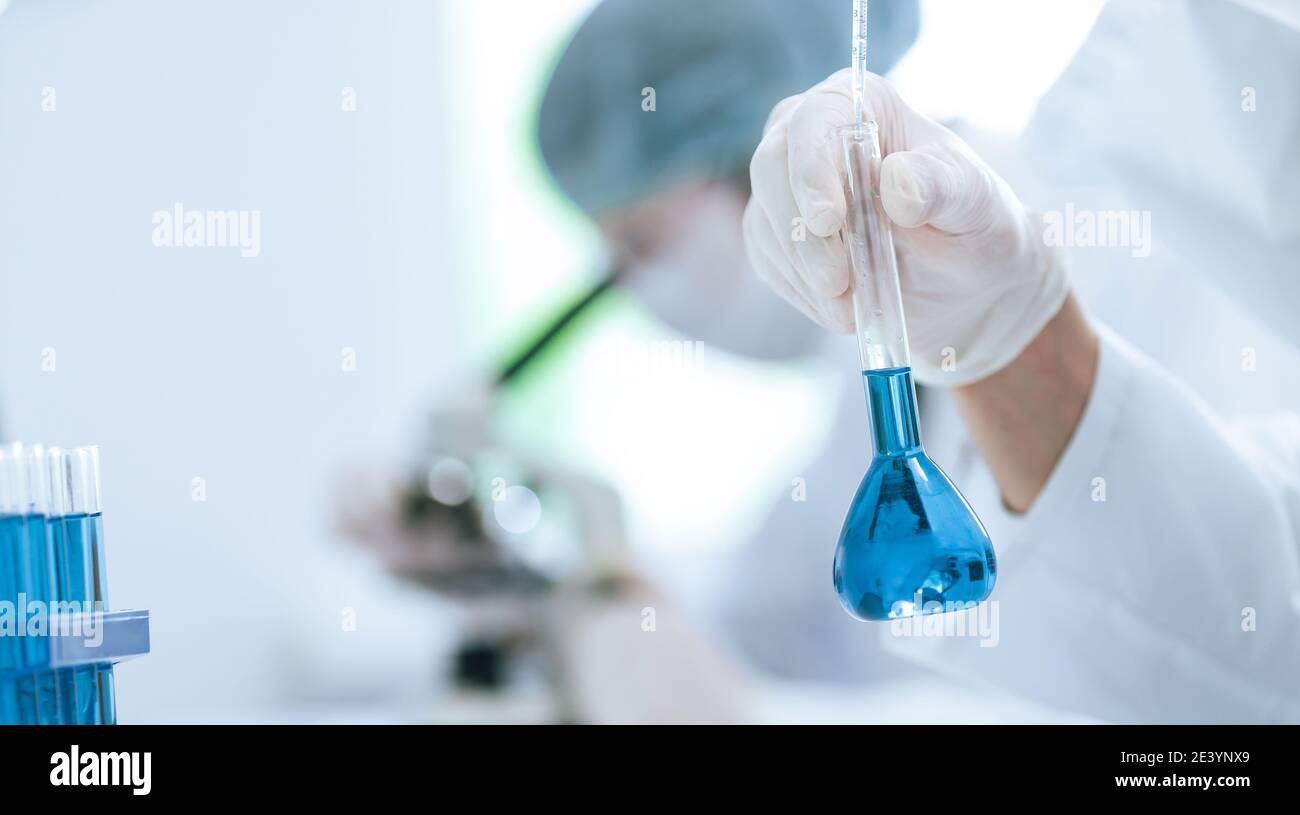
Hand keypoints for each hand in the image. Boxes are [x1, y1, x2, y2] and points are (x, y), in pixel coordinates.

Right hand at [743, 68, 1067, 384]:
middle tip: (836, 281)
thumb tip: (897, 182)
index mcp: (860, 105)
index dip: (812, 169)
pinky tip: (841, 308)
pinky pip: (769, 262)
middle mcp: (810, 136)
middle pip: (772, 169)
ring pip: (766, 222)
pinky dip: (802, 292)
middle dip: (802, 232)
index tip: (828, 221)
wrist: (963, 282)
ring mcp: (786, 187)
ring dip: (805, 272)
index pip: (815, 120)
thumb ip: (940, 185)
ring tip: (853, 304)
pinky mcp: (775, 235)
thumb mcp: (973, 201)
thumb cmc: (971, 224)